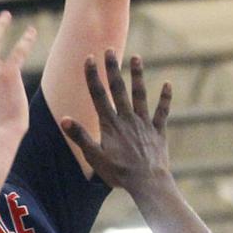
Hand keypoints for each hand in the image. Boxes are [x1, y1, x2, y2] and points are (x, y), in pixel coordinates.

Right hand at [60, 51, 172, 192]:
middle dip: (113, 69)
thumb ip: (80, 137)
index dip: (92, 76)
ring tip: (136, 57)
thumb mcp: (94, 157)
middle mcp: (127, 119)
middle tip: (109, 50)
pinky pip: (162, 111)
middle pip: (118, 89)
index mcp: (110, 124)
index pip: (99, 95)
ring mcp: (144, 123)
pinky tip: (168, 84)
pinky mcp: (158, 131)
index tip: (89, 58)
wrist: (148, 182)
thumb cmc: (119, 173)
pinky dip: (165, 98)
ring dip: (137, 75)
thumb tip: (64, 119)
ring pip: (140, 95)